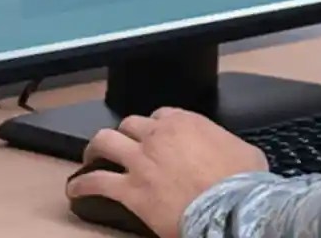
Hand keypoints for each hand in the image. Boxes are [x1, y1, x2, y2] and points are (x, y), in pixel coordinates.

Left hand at [66, 108, 268, 237]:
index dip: (156, 126)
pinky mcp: (129, 190)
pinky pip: (95, 182)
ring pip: (104, 143)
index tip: (156, 135)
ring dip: (95, 149)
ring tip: (91, 157)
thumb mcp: (244, 152)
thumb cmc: (241, 182)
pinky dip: (81, 186)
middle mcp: (158, 136)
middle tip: (122, 144)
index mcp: (186, 123)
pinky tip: (76, 191)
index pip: (161, 114)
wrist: (230, 206)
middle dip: (124, 133)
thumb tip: (229, 153)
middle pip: (129, 124)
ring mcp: (140, 162)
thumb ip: (226, 144)